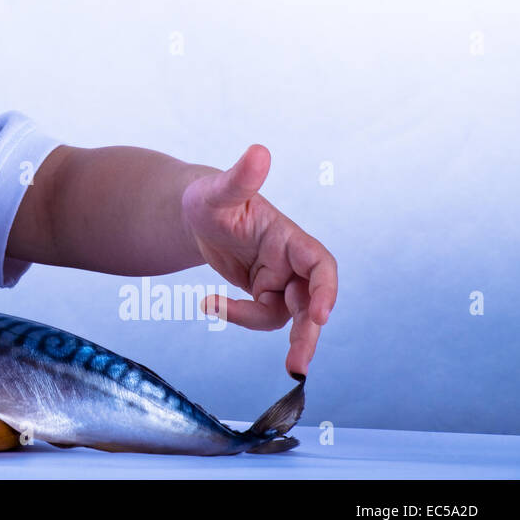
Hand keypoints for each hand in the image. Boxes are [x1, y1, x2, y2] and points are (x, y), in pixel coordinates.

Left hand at [180, 144, 336, 376]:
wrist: (194, 213)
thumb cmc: (208, 197)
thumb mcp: (217, 189)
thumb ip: (240, 176)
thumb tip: (259, 152)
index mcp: (288, 237)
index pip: (320, 266)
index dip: (326, 291)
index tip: (319, 315)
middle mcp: (289, 261)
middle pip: (311, 302)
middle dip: (308, 334)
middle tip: (296, 367)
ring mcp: (278, 279)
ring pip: (286, 315)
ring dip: (258, 323)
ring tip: (212, 306)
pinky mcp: (262, 292)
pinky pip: (260, 314)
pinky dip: (237, 315)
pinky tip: (207, 301)